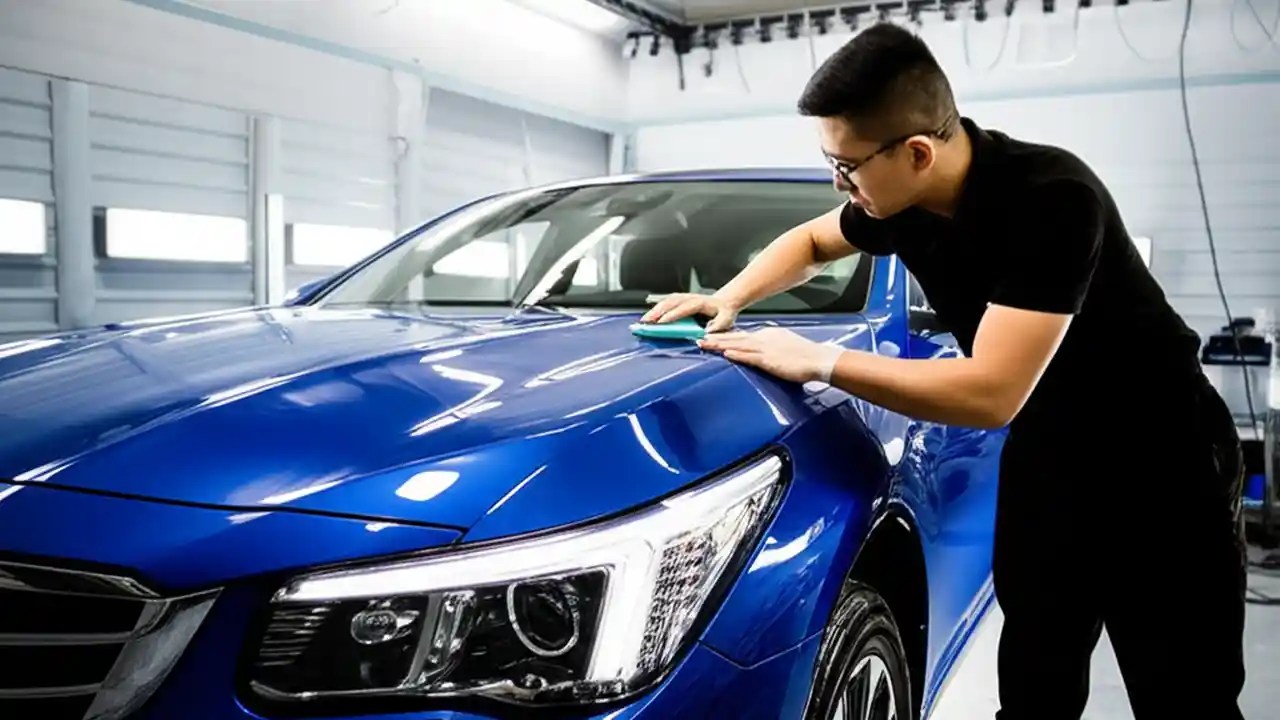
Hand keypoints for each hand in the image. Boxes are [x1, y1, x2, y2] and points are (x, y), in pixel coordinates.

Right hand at [640, 293, 739, 332]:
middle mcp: (690, 298)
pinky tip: (649, 317)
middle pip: (670, 302)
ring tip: (644, 321)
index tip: (661, 322)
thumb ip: (718, 325)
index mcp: (700, 302)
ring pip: (666, 301)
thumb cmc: (724, 312)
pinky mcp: (680, 300)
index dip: (672, 315)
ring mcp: (684, 298)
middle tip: (646, 322)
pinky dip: (656, 308)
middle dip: (657, 312)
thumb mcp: (726, 319)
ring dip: (654, 310)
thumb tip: (706, 332)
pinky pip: (666, 302)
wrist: (725, 302)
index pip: (683, 308)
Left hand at [698, 327, 843, 383]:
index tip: (712, 337)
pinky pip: (750, 357)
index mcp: (768, 334)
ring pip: (738, 345)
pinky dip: (737, 354)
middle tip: (699, 339)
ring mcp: (766, 348)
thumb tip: (762, 354)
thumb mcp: (785, 346)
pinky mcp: (770, 360)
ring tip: (704, 344)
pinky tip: (725, 354)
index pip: (742, 335)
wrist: (819, 359)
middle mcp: (764, 338)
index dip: (726, 336)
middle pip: (735, 337)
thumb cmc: (806, 357)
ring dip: (719, 345)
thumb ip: (771, 348)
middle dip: (716, 338)